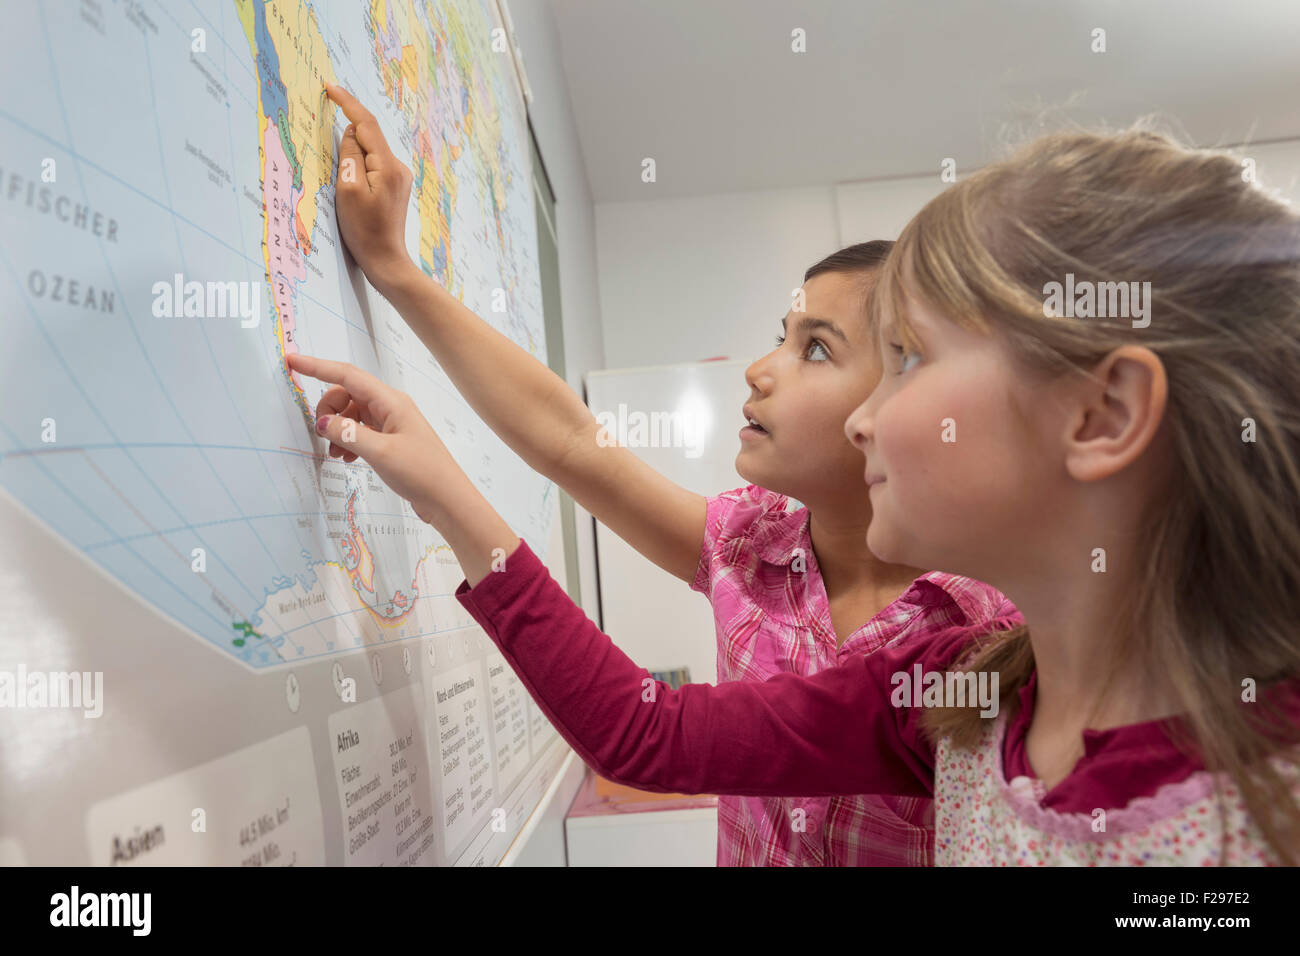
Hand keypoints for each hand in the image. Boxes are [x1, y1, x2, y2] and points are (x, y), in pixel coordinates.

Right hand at [287, 351, 519, 584]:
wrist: (447, 499)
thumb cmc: (421, 473)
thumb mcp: (380, 452)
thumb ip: (348, 434)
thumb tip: (322, 422)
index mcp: (390, 402)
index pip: (348, 376)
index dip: (318, 367)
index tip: (293, 361)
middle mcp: (390, 407)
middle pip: (347, 395)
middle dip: (328, 411)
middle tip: (323, 436)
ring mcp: (391, 424)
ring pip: (352, 415)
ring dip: (338, 430)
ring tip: (336, 455)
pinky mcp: (391, 441)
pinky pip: (360, 432)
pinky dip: (349, 441)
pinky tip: (348, 459)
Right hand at [324, 83, 417, 296]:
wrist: (386, 260)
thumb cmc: (364, 230)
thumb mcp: (348, 190)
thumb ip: (350, 156)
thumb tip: (352, 133)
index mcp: (387, 166)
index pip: (366, 124)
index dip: (348, 103)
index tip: (330, 87)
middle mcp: (398, 168)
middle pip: (370, 136)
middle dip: (348, 124)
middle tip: (325, 112)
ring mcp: (399, 178)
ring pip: (372, 151)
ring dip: (353, 148)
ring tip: (335, 161)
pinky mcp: (395, 188)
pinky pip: (374, 164)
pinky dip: (359, 162)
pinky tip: (348, 175)